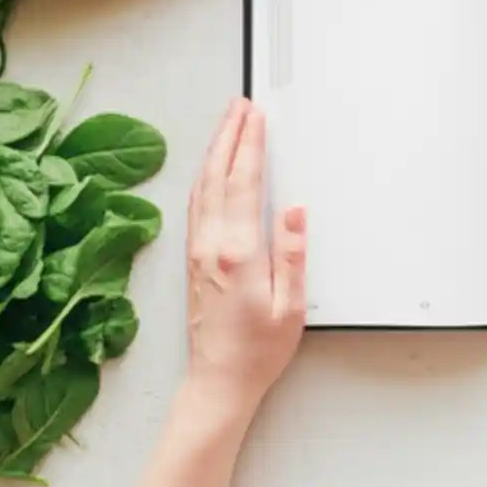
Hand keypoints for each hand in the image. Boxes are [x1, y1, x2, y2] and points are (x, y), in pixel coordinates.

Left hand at [186, 98, 306, 406]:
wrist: (218, 381)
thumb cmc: (257, 350)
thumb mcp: (290, 306)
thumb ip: (292, 254)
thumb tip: (293, 211)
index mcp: (237, 253)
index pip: (243, 184)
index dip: (250, 145)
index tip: (256, 116)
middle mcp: (211, 247)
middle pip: (217, 176)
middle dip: (229, 135)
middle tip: (239, 105)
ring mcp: (197, 252)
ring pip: (202, 187)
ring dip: (214, 151)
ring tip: (226, 125)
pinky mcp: (192, 261)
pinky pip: (196, 205)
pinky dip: (204, 177)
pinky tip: (210, 170)